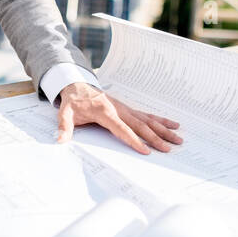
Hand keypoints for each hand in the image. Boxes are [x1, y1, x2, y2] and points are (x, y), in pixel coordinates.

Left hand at [55, 82, 182, 154]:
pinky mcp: (129, 110)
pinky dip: (161, 120)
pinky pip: (147, 115)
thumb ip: (63, 127)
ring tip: (178, 138)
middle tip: (168, 149)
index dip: (133, 140)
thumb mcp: (64, 113)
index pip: (121, 128)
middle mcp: (119, 109)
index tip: (145, 150)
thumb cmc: (73, 102)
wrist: (77, 86)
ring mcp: (126, 109)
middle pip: (140, 125)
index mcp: (105, 111)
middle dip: (155, 138)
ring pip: (148, 120)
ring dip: (164, 129)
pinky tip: (173, 125)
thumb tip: (60, 140)